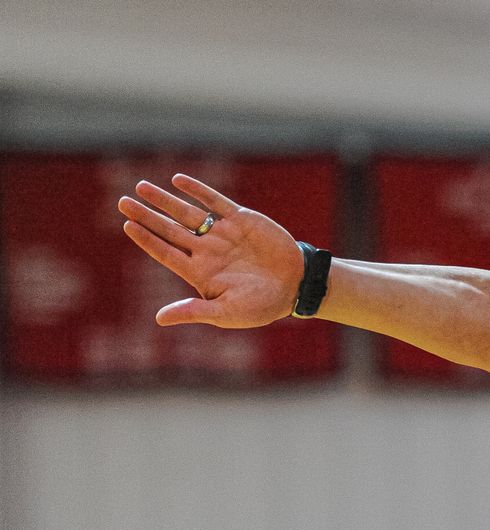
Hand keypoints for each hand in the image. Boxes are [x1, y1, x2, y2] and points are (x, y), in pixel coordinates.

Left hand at [118, 174, 303, 326]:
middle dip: (146, 215)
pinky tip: (178, 180)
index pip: (166, 253)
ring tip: (141, 186)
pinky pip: (214, 202)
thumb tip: (158, 319)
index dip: (147, 239)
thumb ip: (193, 311)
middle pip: (169, 230)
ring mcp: (222, 234)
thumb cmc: (261, 306)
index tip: (128, 225)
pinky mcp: (241, 220)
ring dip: (164, 200)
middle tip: (122, 201)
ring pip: (187, 213)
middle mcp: (207, 251)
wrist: (297, 286)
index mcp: (200, 273)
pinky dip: (197, 191)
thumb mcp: (226, 313)